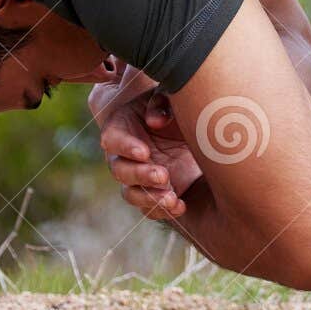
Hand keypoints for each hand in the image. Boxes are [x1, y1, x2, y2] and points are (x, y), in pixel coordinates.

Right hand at [89, 72, 202, 220]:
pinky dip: (162, 210)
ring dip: (149, 197)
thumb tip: (154, 122)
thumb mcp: (172, 98)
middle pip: (120, 170)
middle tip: (162, 175)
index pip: (112, 139)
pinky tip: (180, 206)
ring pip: (131, 194)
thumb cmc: (178, 110)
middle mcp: (124, 156)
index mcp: (122, 128)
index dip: (125, 147)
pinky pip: (149, 209)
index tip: (144, 152)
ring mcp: (137, 178)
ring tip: (171, 198)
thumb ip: (161, 103)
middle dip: (140, 175)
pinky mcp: (151, 194)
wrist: (198, 133)